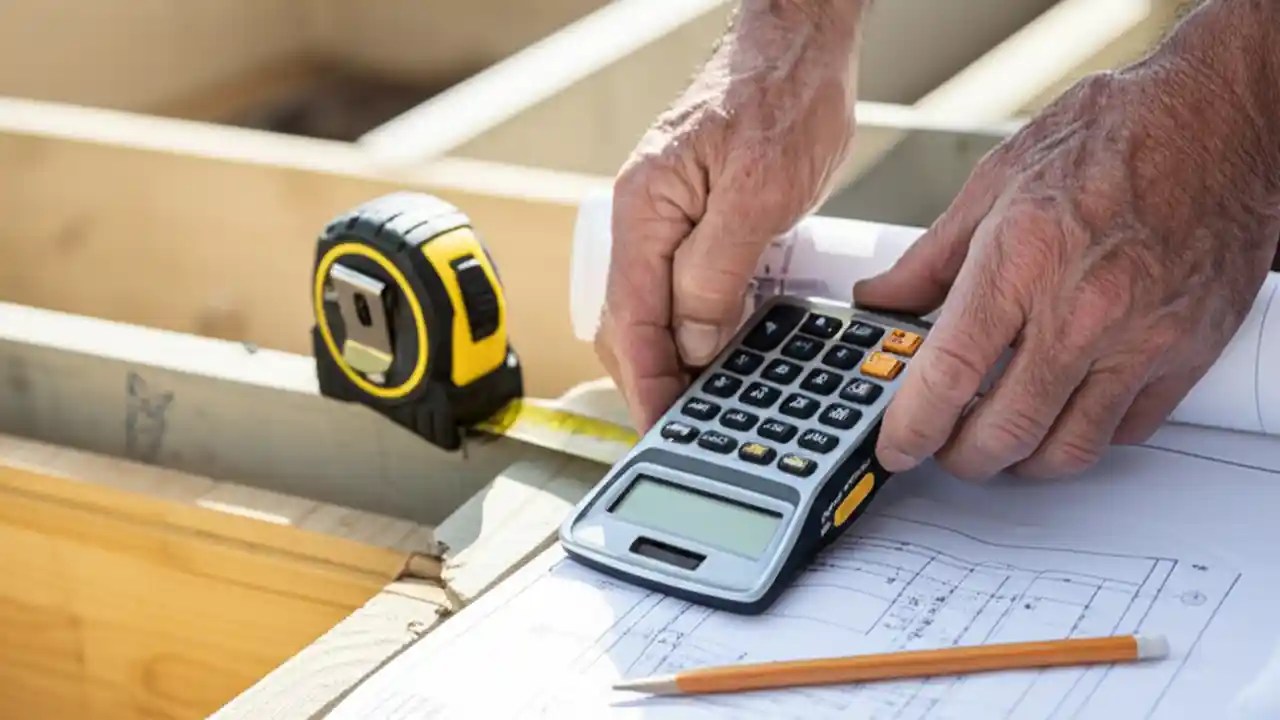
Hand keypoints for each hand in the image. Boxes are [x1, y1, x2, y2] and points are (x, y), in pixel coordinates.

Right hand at [595, 0, 865, 429]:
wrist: (799, 41)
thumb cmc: (780, 93)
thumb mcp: (760, 190)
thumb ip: (716, 270)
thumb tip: (691, 339)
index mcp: (645, 211)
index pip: (631, 319)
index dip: (649, 382)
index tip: (666, 428)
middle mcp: (646, 219)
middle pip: (633, 323)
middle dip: (657, 379)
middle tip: (693, 428)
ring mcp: (669, 220)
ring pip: (658, 310)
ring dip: (679, 358)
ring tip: (711, 402)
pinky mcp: (699, 219)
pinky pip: (686, 287)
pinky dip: (701, 327)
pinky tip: (726, 350)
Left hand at [855, 55, 1279, 480]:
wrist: (1219, 121)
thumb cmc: (1115, 136)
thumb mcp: (995, 183)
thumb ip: (930, 258)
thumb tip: (883, 300)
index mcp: (1022, 262)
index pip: (950, 375)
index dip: (911, 426)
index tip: (895, 444)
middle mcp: (1083, 311)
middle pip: (1005, 431)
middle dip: (959, 456)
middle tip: (941, 443)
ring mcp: (1140, 340)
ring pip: (1067, 449)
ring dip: (1020, 460)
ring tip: (996, 437)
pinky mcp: (1185, 354)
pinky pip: (1125, 430)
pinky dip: (1083, 434)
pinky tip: (1061, 408)